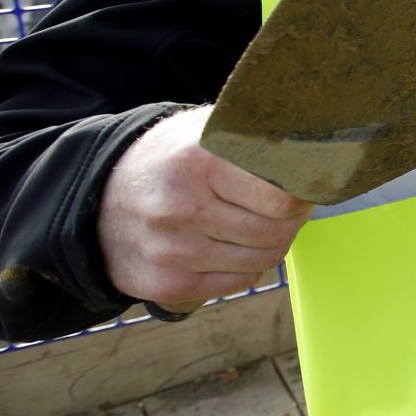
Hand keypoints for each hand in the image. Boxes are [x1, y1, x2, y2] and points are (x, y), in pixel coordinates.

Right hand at [98, 106, 309, 312]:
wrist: (96, 197)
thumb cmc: (170, 160)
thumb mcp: (206, 129)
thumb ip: (257, 135)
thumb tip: (319, 146)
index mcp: (197, 162)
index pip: (281, 198)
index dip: (302, 194)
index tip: (301, 187)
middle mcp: (181, 209)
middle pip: (275, 232)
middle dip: (291, 220)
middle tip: (285, 207)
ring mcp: (171, 252)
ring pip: (261, 261)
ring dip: (272, 244)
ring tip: (258, 222)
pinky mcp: (166, 285)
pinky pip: (237, 282)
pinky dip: (246, 266)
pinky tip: (231, 244)